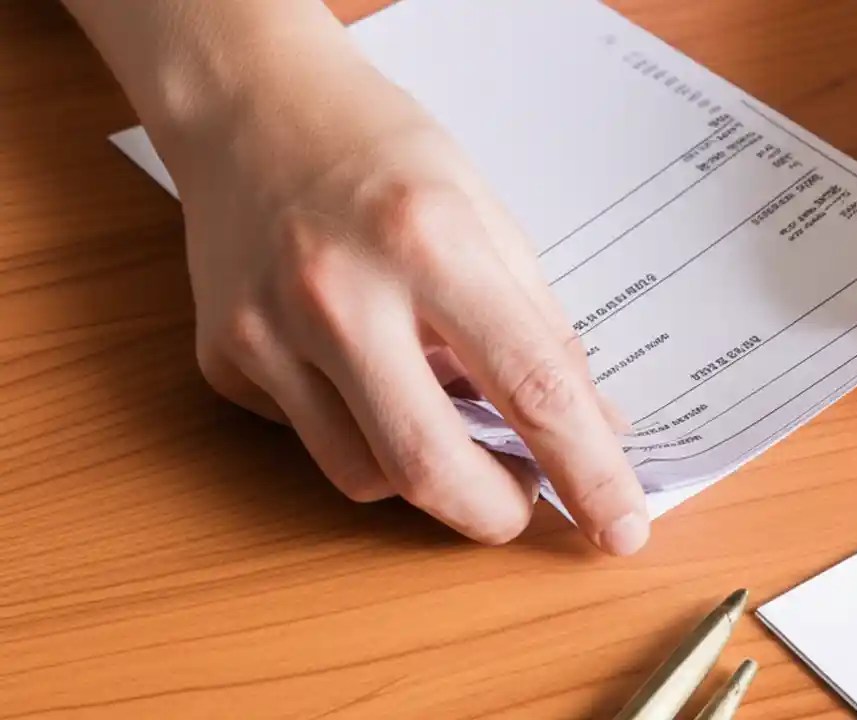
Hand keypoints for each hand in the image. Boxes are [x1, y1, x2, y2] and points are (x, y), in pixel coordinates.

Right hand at [167, 56, 647, 552]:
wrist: (250, 106)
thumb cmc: (381, 152)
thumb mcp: (486, 218)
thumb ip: (541, 328)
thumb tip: (593, 426)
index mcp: (429, 240)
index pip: (532, 385)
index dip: (589, 472)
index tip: (622, 527)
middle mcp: (338, 291)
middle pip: (428, 466)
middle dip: (496, 512)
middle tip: (527, 500)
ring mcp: (267, 332)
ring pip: (365, 476)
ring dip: (427, 473)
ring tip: (443, 408)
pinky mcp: (225, 360)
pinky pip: (314, 440)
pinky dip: (362, 432)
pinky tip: (364, 371)